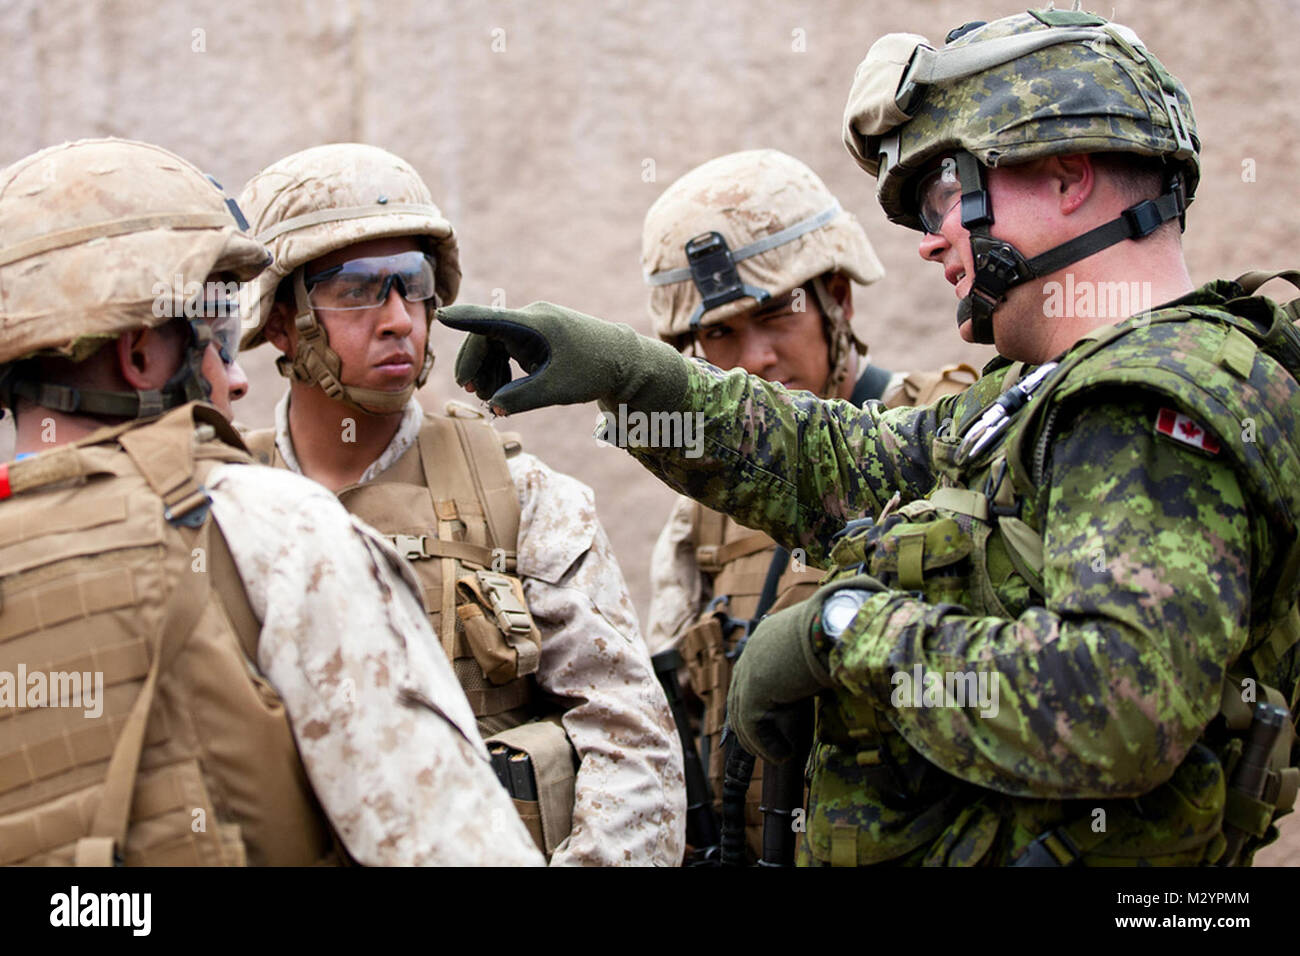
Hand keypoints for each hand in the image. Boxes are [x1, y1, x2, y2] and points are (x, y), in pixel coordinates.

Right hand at [436, 301, 688, 415]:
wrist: (624, 362)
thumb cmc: (593, 371)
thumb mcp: (557, 390)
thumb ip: (522, 399)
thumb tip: (494, 407)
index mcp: (535, 323)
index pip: (491, 318)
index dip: (464, 318)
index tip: (442, 316)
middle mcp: (531, 319)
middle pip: (487, 336)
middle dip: (475, 364)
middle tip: (470, 392)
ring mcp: (534, 327)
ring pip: (496, 345)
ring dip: (488, 371)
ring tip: (489, 399)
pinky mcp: (538, 338)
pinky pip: (509, 350)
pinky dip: (502, 370)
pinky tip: (501, 392)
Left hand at [728, 574, 885, 762]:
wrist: (839, 625)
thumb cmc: (843, 631)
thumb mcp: (823, 648)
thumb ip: (813, 664)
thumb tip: (832, 682)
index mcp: (768, 634)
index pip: (750, 671)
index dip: (753, 698)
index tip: (764, 722)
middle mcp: (753, 648)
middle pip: (739, 693)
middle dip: (748, 722)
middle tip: (764, 745)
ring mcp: (750, 669)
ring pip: (742, 713)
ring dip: (759, 740)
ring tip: (779, 754)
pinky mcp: (754, 689)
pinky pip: (752, 726)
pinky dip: (765, 745)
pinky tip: (783, 755)